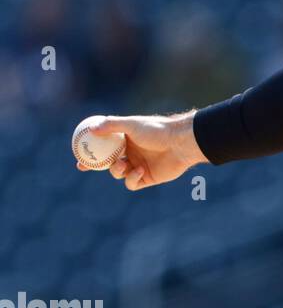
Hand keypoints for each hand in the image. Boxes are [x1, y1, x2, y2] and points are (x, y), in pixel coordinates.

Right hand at [74, 112, 207, 189]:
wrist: (181, 143)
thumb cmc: (158, 130)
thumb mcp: (132, 125)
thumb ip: (112, 126)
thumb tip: (91, 128)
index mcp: (127, 140)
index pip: (104, 145)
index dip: (90, 150)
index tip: (77, 152)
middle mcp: (132, 153)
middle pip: (108, 161)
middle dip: (95, 165)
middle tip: (84, 165)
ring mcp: (139, 165)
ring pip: (118, 173)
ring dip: (116, 170)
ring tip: (122, 163)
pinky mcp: (148, 178)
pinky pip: (132, 183)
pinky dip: (131, 179)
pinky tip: (139, 170)